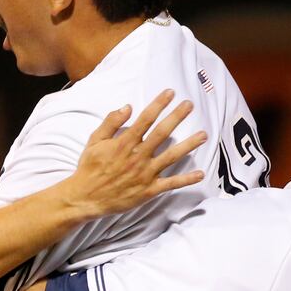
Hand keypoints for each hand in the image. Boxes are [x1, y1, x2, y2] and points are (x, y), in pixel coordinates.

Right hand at [65, 89, 206, 217]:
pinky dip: (186, 180)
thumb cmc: (89, 168)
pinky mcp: (149, 190)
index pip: (145, 119)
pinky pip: (171, 184)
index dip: (159, 104)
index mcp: (124, 143)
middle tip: (190, 105)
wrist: (86, 197)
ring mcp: (145, 174)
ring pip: (171, 156)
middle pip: (162, 133)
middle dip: (177, 117)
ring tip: (204, 135)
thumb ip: (111, 122)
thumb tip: (128, 107)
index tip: (170, 92)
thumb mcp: (94, 140)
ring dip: (189, 145)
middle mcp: (138, 156)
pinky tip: (200, 174)